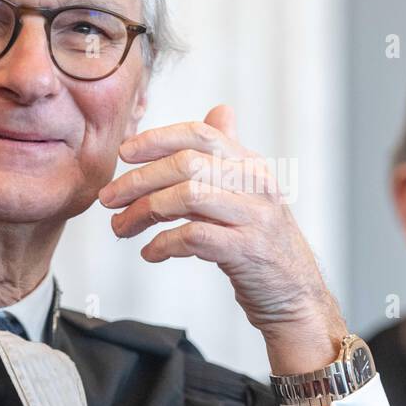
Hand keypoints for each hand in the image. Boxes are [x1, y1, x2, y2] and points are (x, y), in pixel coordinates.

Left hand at [97, 104, 347, 375]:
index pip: (201, 134)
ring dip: (144, 212)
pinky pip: (194, 237)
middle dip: (139, 180)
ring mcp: (254, 217)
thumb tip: (219, 111)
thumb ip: (230, 155)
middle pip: (187, 164)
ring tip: (122, 228)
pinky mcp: (247, 251)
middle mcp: (256, 185)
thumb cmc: (263, 243)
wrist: (296, 295)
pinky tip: (150, 252)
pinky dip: (163, 244)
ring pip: (187, 196)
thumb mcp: (250, 193)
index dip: (157, 138)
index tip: (124, 152)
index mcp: (251, 165)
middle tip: (109, 198)